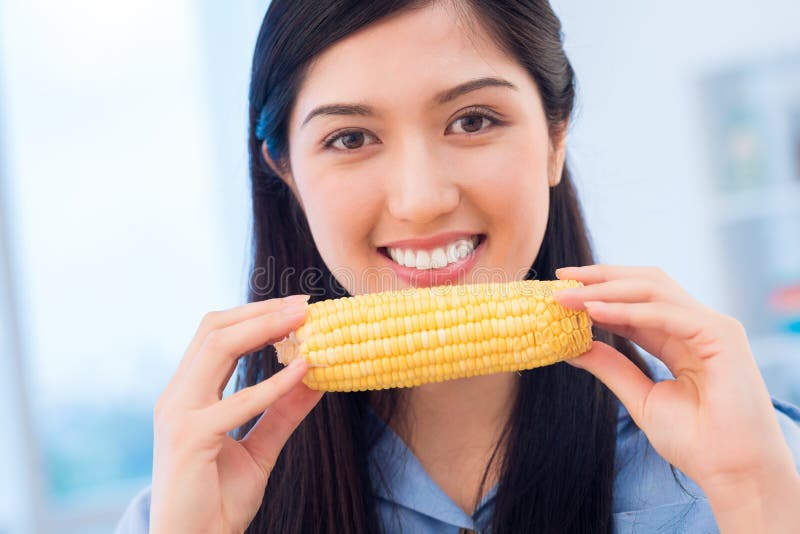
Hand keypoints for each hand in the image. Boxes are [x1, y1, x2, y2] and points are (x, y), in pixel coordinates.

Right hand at [149, 295, 323, 533]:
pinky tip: (305, 370)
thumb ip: (284, 412)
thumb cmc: (218, 501)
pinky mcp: (189, 437)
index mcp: (187, 394)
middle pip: (214, 329)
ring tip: (305, 321)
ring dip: (265, 328)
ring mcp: (178, 414)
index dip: (256, 314)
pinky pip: (239, 401)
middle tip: (306, 304)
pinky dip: (275, 382)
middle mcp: (176, 396)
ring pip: (218, 347)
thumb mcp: (260, 447)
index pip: (216, 334)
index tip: (298, 307)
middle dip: (262, 311)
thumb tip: (317, 379)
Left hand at [552, 265, 797, 500]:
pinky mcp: (722, 335)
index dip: (597, 292)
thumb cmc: (694, 441)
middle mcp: (695, 325)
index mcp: (679, 337)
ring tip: (569, 297)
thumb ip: (611, 367)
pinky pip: (667, 313)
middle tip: (561, 279)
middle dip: (600, 277)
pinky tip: (596, 311)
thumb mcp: (640, 398)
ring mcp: (711, 326)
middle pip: (644, 284)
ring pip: (653, 290)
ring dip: (607, 289)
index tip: (560, 291)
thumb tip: (573, 347)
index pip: (634, 302)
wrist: (732, 472)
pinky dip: (629, 310)